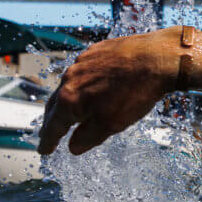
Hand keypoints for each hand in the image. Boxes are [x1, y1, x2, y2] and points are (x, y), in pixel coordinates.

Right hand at [38, 27, 183, 154]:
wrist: (156, 57)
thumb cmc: (135, 92)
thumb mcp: (112, 124)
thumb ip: (88, 137)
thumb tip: (73, 147)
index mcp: (69, 99)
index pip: (53, 126)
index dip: (48, 140)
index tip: (44, 150)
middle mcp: (69, 78)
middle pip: (55, 104)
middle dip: (52, 121)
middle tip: (50, 133)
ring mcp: (81, 62)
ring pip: (67, 86)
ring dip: (66, 100)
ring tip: (68, 111)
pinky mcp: (95, 51)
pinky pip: (82, 71)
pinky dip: (82, 84)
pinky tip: (91, 88)